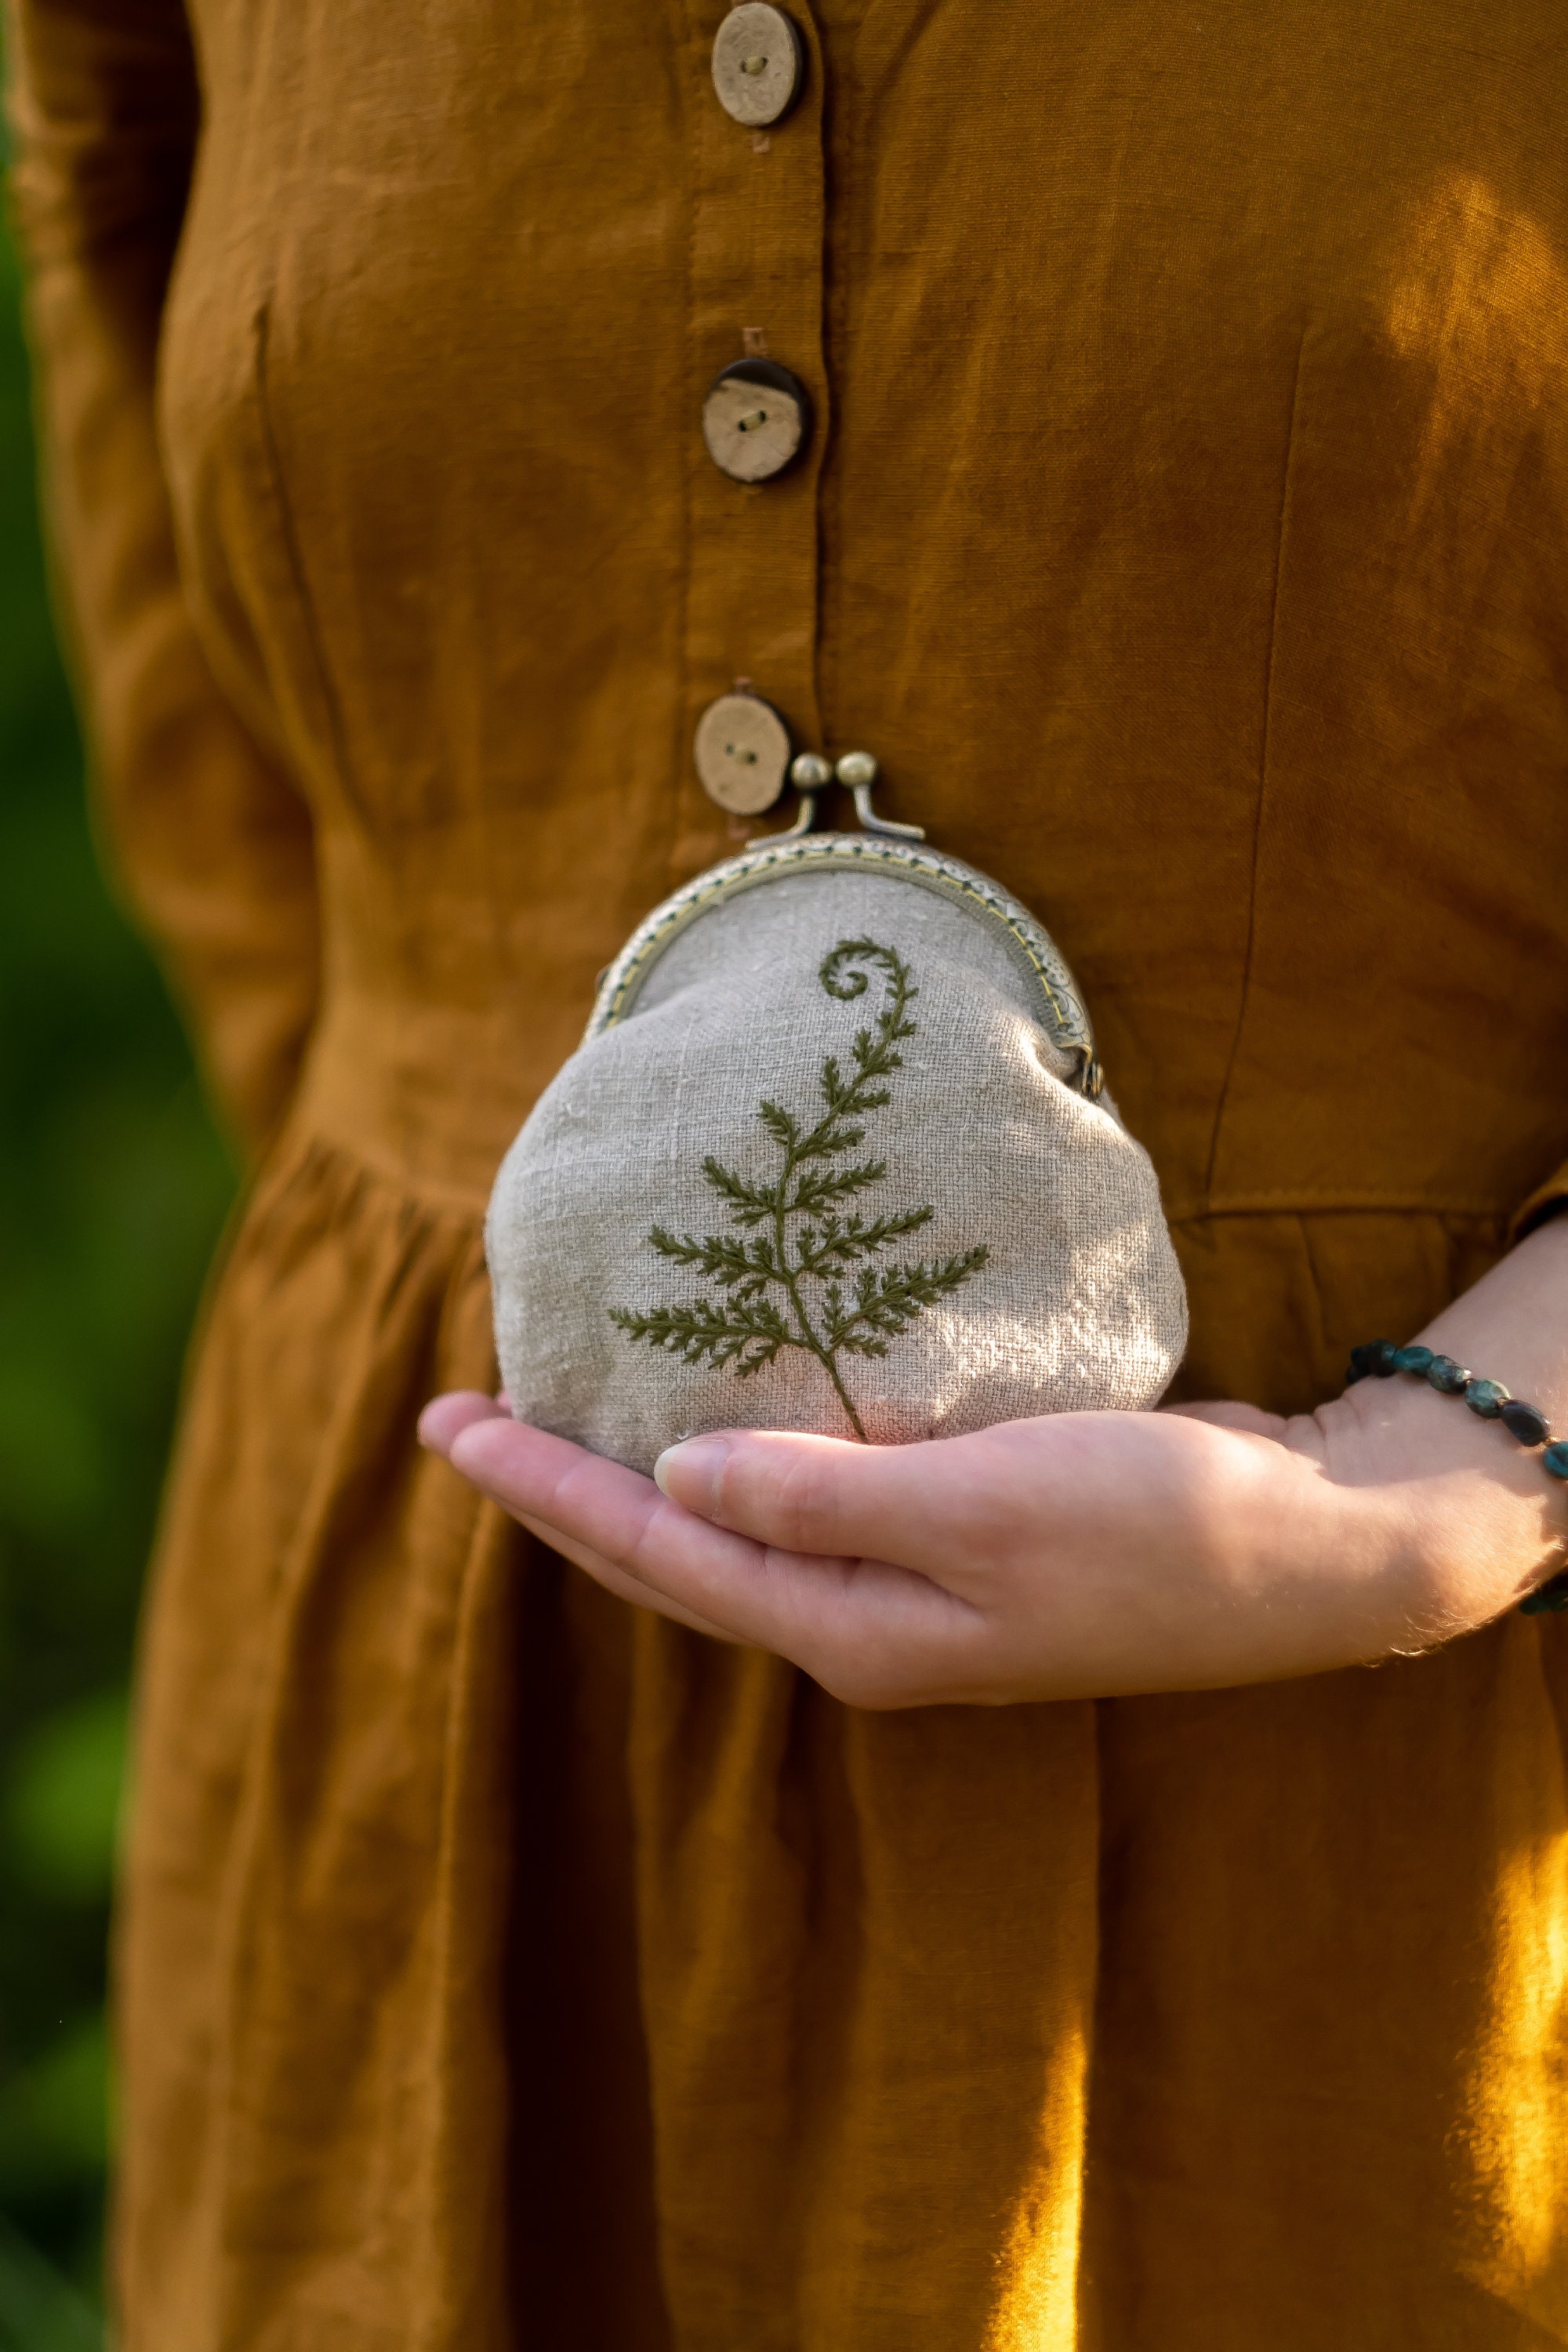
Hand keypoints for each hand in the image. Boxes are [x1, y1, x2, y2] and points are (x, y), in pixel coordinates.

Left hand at [419, 1219, 1567, 1706]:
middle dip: (564, 1493)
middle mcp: (862, 1626)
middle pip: (674, 1557)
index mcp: (851, 1630)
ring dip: (639, 1479)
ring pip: (734, 1534)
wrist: (1308, 1550)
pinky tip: (717, 1418)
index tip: (450, 1423)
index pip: (659, 1555)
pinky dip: (740, 1461)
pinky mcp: (955, 1543)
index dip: (547, 1492)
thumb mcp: (981, 1509)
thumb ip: (823, 1499)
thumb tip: (675, 1478)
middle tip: (463, 1416)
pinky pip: (807, 1503)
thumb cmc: (1154, 1526)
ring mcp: (910, 1592)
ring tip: (558, 1419)